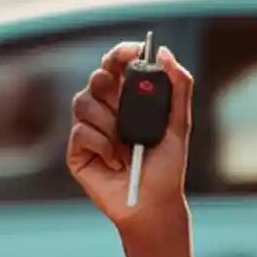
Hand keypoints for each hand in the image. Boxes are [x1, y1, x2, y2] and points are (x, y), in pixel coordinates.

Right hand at [67, 42, 194, 244]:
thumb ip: (178, 86)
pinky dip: (103, 145)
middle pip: (97, 78)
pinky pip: (80, 132)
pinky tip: (116, 161)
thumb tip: (164, 52)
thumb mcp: (179, 123)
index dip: (121, 53)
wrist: (154, 204)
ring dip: (110, 123)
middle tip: (131, 112)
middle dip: (116, 92)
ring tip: (127, 146)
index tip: (135, 52)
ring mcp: (89, 129)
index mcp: (129, 99)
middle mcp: (105, 110)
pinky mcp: (77, 150)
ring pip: (83, 102)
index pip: (117, 64)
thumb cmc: (167, 165)